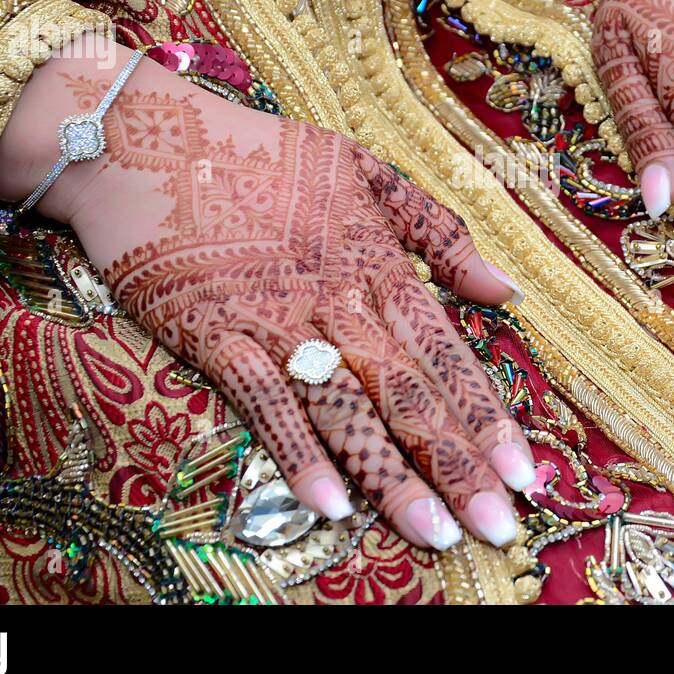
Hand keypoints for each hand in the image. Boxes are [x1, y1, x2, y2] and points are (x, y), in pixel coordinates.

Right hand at [0, 39, 535, 549]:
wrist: (149, 141)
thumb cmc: (264, 155)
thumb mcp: (366, 171)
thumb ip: (438, 231)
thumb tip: (506, 290)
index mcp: (379, 262)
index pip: (446, 352)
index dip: (485, 416)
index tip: (524, 475)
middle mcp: (338, 298)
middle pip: (407, 391)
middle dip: (455, 463)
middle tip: (495, 526)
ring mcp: (276, 319)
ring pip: (347, 406)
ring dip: (390, 474)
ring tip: (433, 532)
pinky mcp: (215, 334)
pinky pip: (264, 403)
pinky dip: (298, 451)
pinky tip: (330, 505)